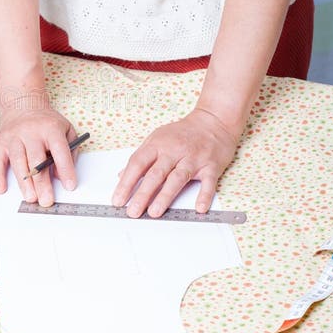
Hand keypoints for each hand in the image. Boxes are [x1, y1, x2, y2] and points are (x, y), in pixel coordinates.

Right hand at [0, 104, 79, 205]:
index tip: (70, 186)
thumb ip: (69, 151)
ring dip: (24, 183)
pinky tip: (1, 189)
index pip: (60, 151)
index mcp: (50, 129)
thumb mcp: (66, 129)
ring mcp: (14, 138)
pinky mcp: (1, 143)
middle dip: (42, 183)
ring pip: (18, 163)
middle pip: (37, 161)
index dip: (66, 170)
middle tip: (47, 200)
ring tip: (31, 197)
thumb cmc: (46, 121)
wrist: (23, 103)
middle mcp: (31, 132)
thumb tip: (60, 175)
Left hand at [111, 108, 239, 217]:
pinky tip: (199, 208)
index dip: (126, 182)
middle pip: (156, 174)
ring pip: (177, 178)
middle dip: (142, 194)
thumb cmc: (183, 133)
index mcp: (158, 144)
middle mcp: (174, 151)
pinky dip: (204, 195)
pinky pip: (208, 182)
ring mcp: (193, 158)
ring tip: (154, 212)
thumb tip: (121, 175)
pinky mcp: (211, 166)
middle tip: (132, 212)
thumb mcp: (157, 138)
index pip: (137, 163)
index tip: (118, 200)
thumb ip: (141, 157)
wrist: (214, 121)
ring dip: (165, 196)